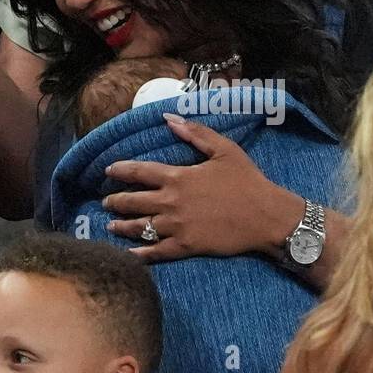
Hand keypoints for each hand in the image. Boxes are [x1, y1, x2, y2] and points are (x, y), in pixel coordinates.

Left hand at [102, 115, 302, 261]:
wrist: (267, 216)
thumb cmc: (247, 181)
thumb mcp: (224, 150)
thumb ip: (195, 133)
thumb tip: (169, 119)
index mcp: (178, 177)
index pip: (139, 172)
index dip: (120, 171)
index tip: (107, 171)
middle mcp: (171, 202)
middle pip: (132, 201)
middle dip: (115, 202)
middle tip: (105, 202)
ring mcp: (176, 226)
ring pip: (140, 227)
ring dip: (121, 226)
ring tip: (110, 225)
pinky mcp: (185, 246)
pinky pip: (156, 251)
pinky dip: (140, 253)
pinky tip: (128, 253)